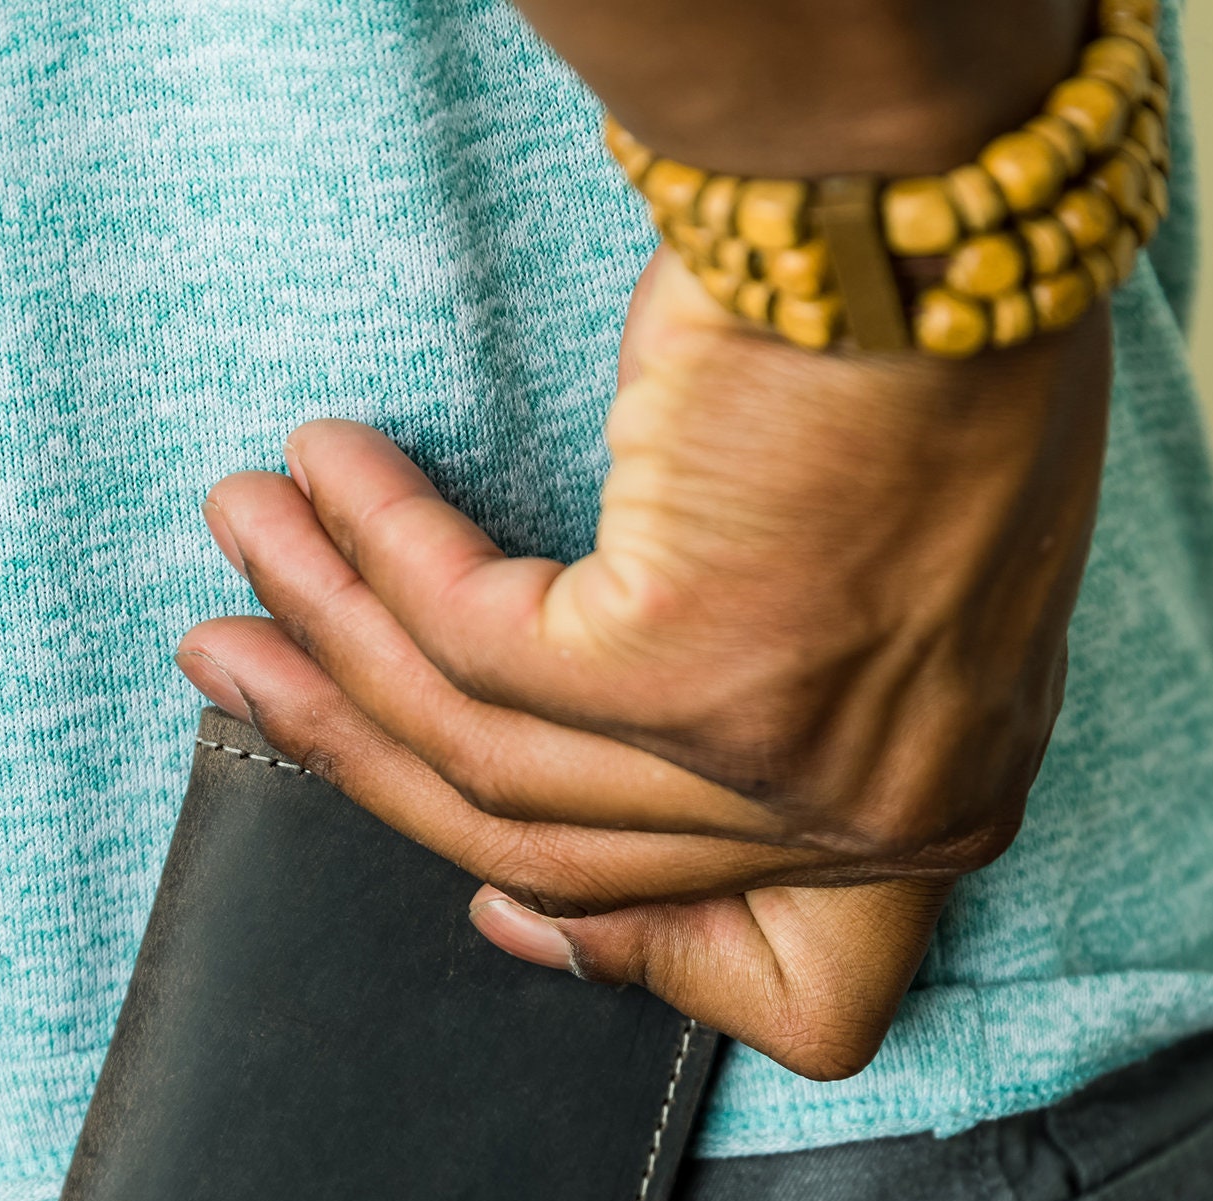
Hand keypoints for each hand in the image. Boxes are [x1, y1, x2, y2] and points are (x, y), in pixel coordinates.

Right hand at [180, 252, 1110, 1075]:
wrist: (961, 217)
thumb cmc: (936, 362)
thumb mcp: (885, 591)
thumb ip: (768, 716)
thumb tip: (579, 784)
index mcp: (940, 817)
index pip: (768, 972)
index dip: (599, 935)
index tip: (491, 887)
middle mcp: (877, 818)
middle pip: (570, 850)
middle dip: (380, 755)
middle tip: (260, 664)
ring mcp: (788, 761)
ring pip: (494, 756)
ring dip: (340, 641)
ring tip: (251, 540)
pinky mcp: (697, 675)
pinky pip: (475, 645)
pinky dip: (377, 556)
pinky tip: (327, 479)